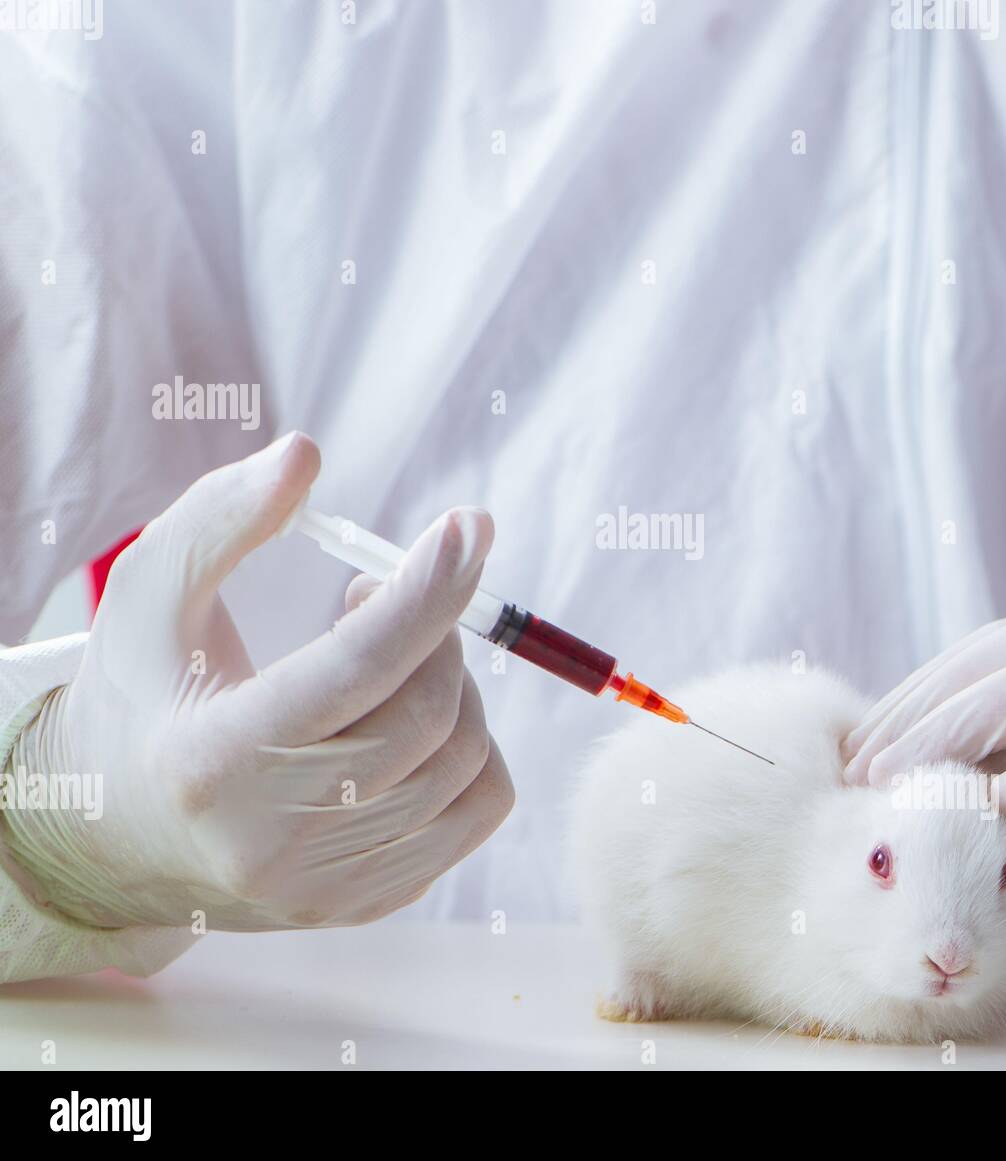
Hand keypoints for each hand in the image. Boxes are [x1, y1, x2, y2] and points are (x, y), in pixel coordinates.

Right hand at [2, 433, 512, 931]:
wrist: (115, 834)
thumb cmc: (139, 693)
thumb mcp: (148, 595)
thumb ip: (220, 518)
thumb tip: (306, 456)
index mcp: (213, 761)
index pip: (356, 670)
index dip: (426, 592)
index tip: (468, 527)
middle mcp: (274, 840)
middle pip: (426, 714)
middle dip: (435, 629)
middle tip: (383, 592)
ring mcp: (329, 885)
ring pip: (468, 759)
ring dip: (454, 681)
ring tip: (391, 655)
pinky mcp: (369, 901)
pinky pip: (482, 806)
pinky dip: (472, 742)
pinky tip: (412, 716)